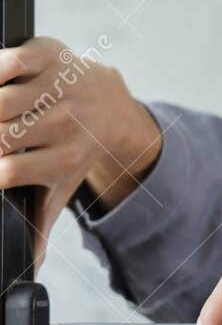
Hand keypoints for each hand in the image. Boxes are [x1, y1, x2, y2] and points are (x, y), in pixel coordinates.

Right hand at [0, 36, 162, 266]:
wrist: (108, 105)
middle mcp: (67, 123)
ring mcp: (60, 87)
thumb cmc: (71, 150)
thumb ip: (38, 225)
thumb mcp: (59, 187)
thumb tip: (30, 269)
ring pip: (1, 99)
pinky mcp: (50, 54)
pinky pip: (11, 60)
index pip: (9, 170)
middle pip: (1, 134)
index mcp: (65, 158)